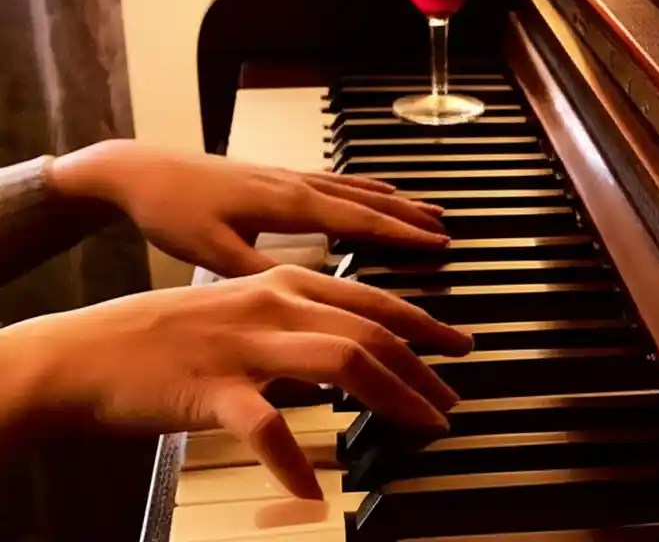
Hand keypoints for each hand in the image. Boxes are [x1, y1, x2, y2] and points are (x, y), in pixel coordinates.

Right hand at [0, 265, 470, 498]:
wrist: (85, 354)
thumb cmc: (165, 336)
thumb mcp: (241, 308)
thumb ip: (296, 320)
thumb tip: (346, 348)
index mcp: (283, 283)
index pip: (373, 300)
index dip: (425, 324)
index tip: (459, 346)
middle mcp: (272, 305)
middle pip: (370, 331)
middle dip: (422, 368)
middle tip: (452, 400)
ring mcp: (244, 346)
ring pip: (341, 363)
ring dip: (392, 398)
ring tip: (422, 426)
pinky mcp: (210, 390)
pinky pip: (265, 427)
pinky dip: (292, 460)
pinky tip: (310, 488)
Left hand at [49, 140, 446, 276]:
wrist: (138, 171)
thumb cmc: (171, 212)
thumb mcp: (211, 253)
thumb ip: (262, 272)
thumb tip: (308, 293)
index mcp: (288, 204)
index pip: (361, 220)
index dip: (403, 235)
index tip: (440, 245)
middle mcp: (297, 185)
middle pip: (369, 201)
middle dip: (412, 217)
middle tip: (450, 233)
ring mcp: (289, 177)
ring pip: (357, 188)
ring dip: (396, 201)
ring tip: (430, 211)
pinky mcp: (277, 176)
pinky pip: (338, 181)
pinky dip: (368, 189)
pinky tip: (377, 193)